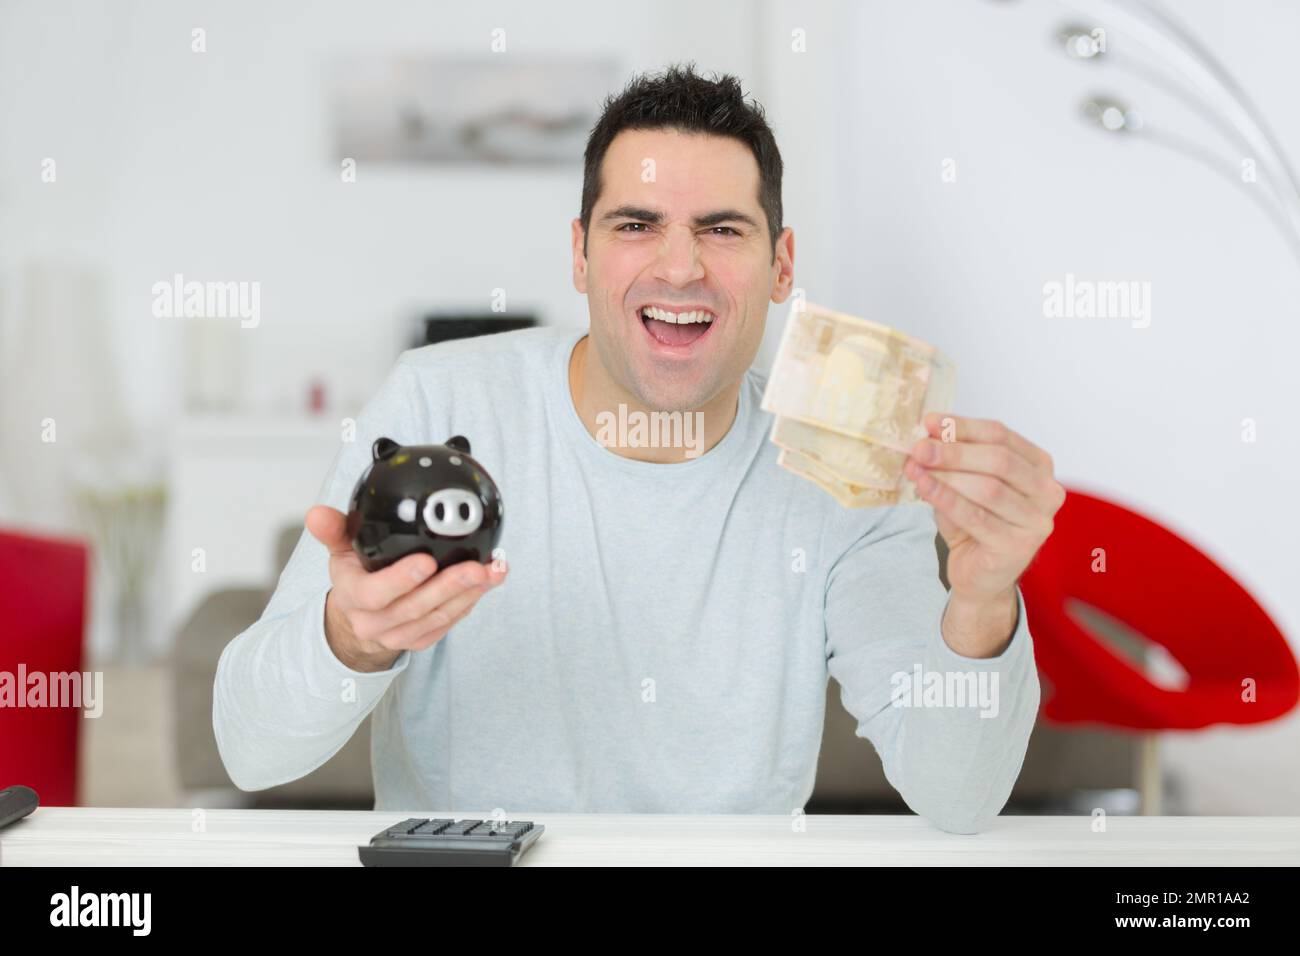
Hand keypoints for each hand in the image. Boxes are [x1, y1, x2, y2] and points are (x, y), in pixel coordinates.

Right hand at [305, 505, 507, 672]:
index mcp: (352, 597)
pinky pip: (448, 624)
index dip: (401, 580)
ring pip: (438, 617)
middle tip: (478, 566)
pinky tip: (488, 582)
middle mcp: (375, 622)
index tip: (427, 561)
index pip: (375, 593)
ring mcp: (399, 635)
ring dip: (470, 594)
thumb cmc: (355, 577)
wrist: (358, 619)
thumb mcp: (340, 551)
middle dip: (450, 586)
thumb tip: (316, 513)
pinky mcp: (421, 641)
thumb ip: (333, 530)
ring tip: (494, 570)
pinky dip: (471, 602)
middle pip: (416, 607)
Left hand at [904, 413, 1064, 603]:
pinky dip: (946, 499)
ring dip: (947, 475)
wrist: (979, 575)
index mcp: (1039, 466)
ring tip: (915, 467)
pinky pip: (977, 517)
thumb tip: (926, 433)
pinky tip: (923, 487)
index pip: (1001, 435)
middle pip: (999, 460)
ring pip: (989, 488)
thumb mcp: (964, 484)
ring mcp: (1036, 521)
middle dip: (954, 451)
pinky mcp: (1018, 547)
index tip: (929, 421)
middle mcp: (1047, 492)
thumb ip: (953, 460)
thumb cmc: (975, 524)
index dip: (963, 426)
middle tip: (918, 447)